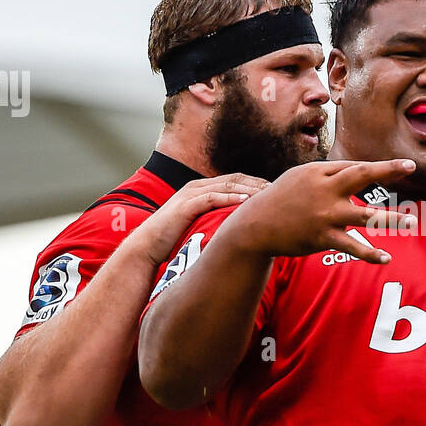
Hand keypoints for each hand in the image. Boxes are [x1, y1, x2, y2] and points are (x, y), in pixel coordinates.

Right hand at [135, 174, 268, 266]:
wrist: (146, 247)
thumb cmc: (174, 240)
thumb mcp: (200, 225)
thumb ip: (216, 221)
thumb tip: (239, 230)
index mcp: (202, 189)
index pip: (235, 180)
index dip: (256, 183)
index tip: (276, 191)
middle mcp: (197, 186)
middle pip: (235, 179)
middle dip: (258, 182)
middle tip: (279, 189)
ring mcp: (191, 193)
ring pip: (227, 185)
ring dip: (250, 188)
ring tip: (269, 193)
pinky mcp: (186, 205)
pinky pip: (212, 197)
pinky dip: (231, 197)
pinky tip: (247, 200)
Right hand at [225, 159, 417, 264]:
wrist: (255, 226)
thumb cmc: (280, 199)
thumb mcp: (299, 177)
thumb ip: (326, 174)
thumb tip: (354, 171)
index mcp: (319, 172)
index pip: (354, 167)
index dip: (380, 168)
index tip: (403, 166)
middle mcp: (324, 190)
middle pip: (361, 176)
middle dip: (388, 170)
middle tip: (411, 166)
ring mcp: (325, 214)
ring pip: (364, 215)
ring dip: (389, 218)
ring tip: (410, 221)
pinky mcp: (322, 237)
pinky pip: (352, 246)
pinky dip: (370, 253)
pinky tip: (386, 258)